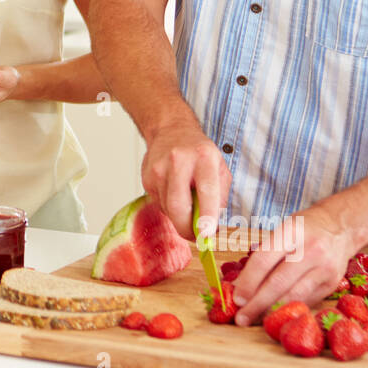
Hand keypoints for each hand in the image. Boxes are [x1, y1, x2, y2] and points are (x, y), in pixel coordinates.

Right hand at [140, 116, 228, 241]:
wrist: (171, 131)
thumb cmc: (199, 153)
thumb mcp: (220, 169)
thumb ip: (220, 197)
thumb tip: (213, 227)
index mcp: (204, 157)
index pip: (206, 190)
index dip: (207, 216)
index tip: (207, 234)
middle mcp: (179, 161)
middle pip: (179, 206)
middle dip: (187, 228)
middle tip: (196, 236)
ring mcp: (159, 169)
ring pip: (168, 209)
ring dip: (179, 216)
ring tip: (187, 203)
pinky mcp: (147, 178)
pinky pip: (159, 204)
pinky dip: (169, 207)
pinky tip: (174, 193)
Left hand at [229, 209, 357, 325]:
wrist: (342, 227)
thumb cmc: (304, 228)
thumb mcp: (282, 230)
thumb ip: (264, 255)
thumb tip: (239, 285)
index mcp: (291, 231)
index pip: (263, 260)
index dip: (248, 282)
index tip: (236, 299)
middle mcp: (310, 250)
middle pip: (278, 283)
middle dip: (257, 303)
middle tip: (241, 318)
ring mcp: (324, 268)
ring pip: (293, 296)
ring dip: (271, 311)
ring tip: (255, 320)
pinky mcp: (332, 284)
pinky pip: (306, 300)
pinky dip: (288, 309)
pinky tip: (275, 315)